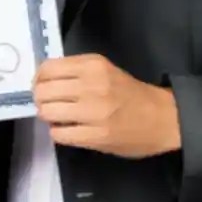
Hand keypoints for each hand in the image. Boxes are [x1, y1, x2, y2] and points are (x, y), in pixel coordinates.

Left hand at [34, 53, 180, 158]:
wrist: (163, 118)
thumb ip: (76, 71)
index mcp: (93, 65)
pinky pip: (59, 134)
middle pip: (43, 91)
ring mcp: (94, 112)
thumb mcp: (104, 70)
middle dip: (40, 99)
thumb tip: (42, 80)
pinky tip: (68, 130)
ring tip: (59, 118)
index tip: (42, 86)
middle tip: (48, 104)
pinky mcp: (96, 136)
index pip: (47, 68)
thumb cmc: (130, 93)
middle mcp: (91, 85)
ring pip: (47, 112)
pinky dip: (58, 133)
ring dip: (48, 117)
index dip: (38, 79)